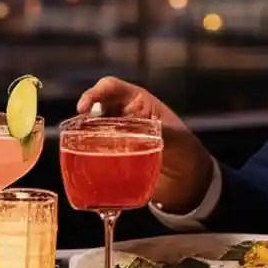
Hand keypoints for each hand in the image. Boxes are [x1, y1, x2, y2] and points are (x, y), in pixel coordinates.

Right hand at [77, 77, 213, 212]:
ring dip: (83, 138)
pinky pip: (94, 152)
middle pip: (95, 108)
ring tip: (80, 151)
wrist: (188, 179)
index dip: (95, 93)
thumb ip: (161, 133)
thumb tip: (142, 135)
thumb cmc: (185, 149)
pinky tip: (84, 166)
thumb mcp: (176, 137)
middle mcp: (123, 115)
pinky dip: (87, 157)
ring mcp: (116, 136)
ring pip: (91, 130)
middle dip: (84, 119)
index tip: (83, 108)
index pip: (111, 87)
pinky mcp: (113, 156)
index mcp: (138, 102)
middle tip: (79, 134)